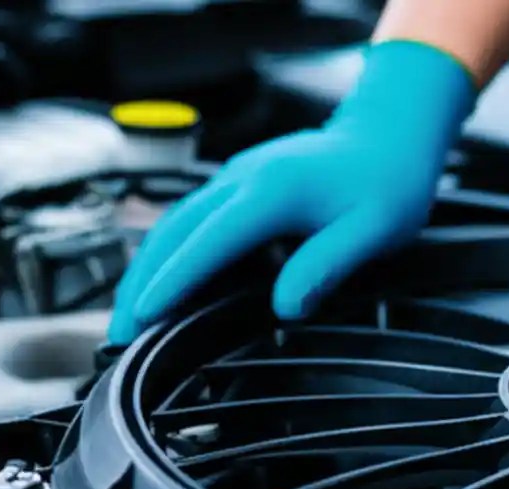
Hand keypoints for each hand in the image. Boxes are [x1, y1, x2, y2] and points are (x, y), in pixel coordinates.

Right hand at [108, 41, 475, 343]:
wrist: (391, 134)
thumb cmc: (390, 182)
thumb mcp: (374, 230)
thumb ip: (326, 265)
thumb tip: (284, 307)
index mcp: (271, 191)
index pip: (209, 241)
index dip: (174, 281)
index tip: (143, 317)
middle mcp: (242, 179)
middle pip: (172, 232)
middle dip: (140, 284)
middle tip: (117, 335)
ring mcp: (235, 177)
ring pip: (173, 224)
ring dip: (146, 269)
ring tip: (128, 318)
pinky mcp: (238, 183)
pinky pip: (190, 220)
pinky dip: (168, 254)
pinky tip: (163, 284)